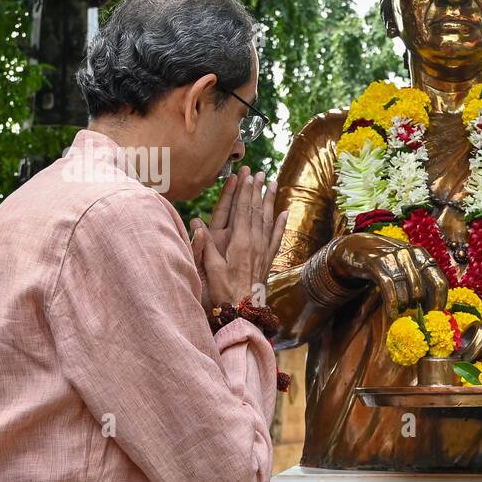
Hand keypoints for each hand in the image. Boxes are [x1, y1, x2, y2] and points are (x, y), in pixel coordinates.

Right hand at [198, 170, 287, 306]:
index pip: (242, 210)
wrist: (245, 310)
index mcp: (239, 242)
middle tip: (260, 172)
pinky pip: (277, 237)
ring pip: (268, 220)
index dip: (244, 191)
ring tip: (273, 184)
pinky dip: (281, 223)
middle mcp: (255, 243)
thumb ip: (204, 245)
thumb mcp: (210, 268)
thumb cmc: (224, 290)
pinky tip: (284, 212)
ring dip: (270, 201)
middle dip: (257, 189)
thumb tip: (197, 223)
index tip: (246, 175)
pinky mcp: (268, 259)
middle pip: (256, 210)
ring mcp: (264, 250)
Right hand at [328, 231, 446, 315]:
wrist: (356, 246)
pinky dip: (392, 304)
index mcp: (422, 254)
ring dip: (404, 306)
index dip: (438, 301)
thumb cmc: (386, 261)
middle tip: (411, 312)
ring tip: (400, 311)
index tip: (433, 313)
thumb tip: (435, 307)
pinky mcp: (376, 263)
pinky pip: (389, 288)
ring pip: (406, 291)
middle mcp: (410, 254)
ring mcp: (393, 257)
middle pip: (421, 291)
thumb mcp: (406, 264)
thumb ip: (420, 279)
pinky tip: (392, 312)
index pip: (439, 282)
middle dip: (417, 306)